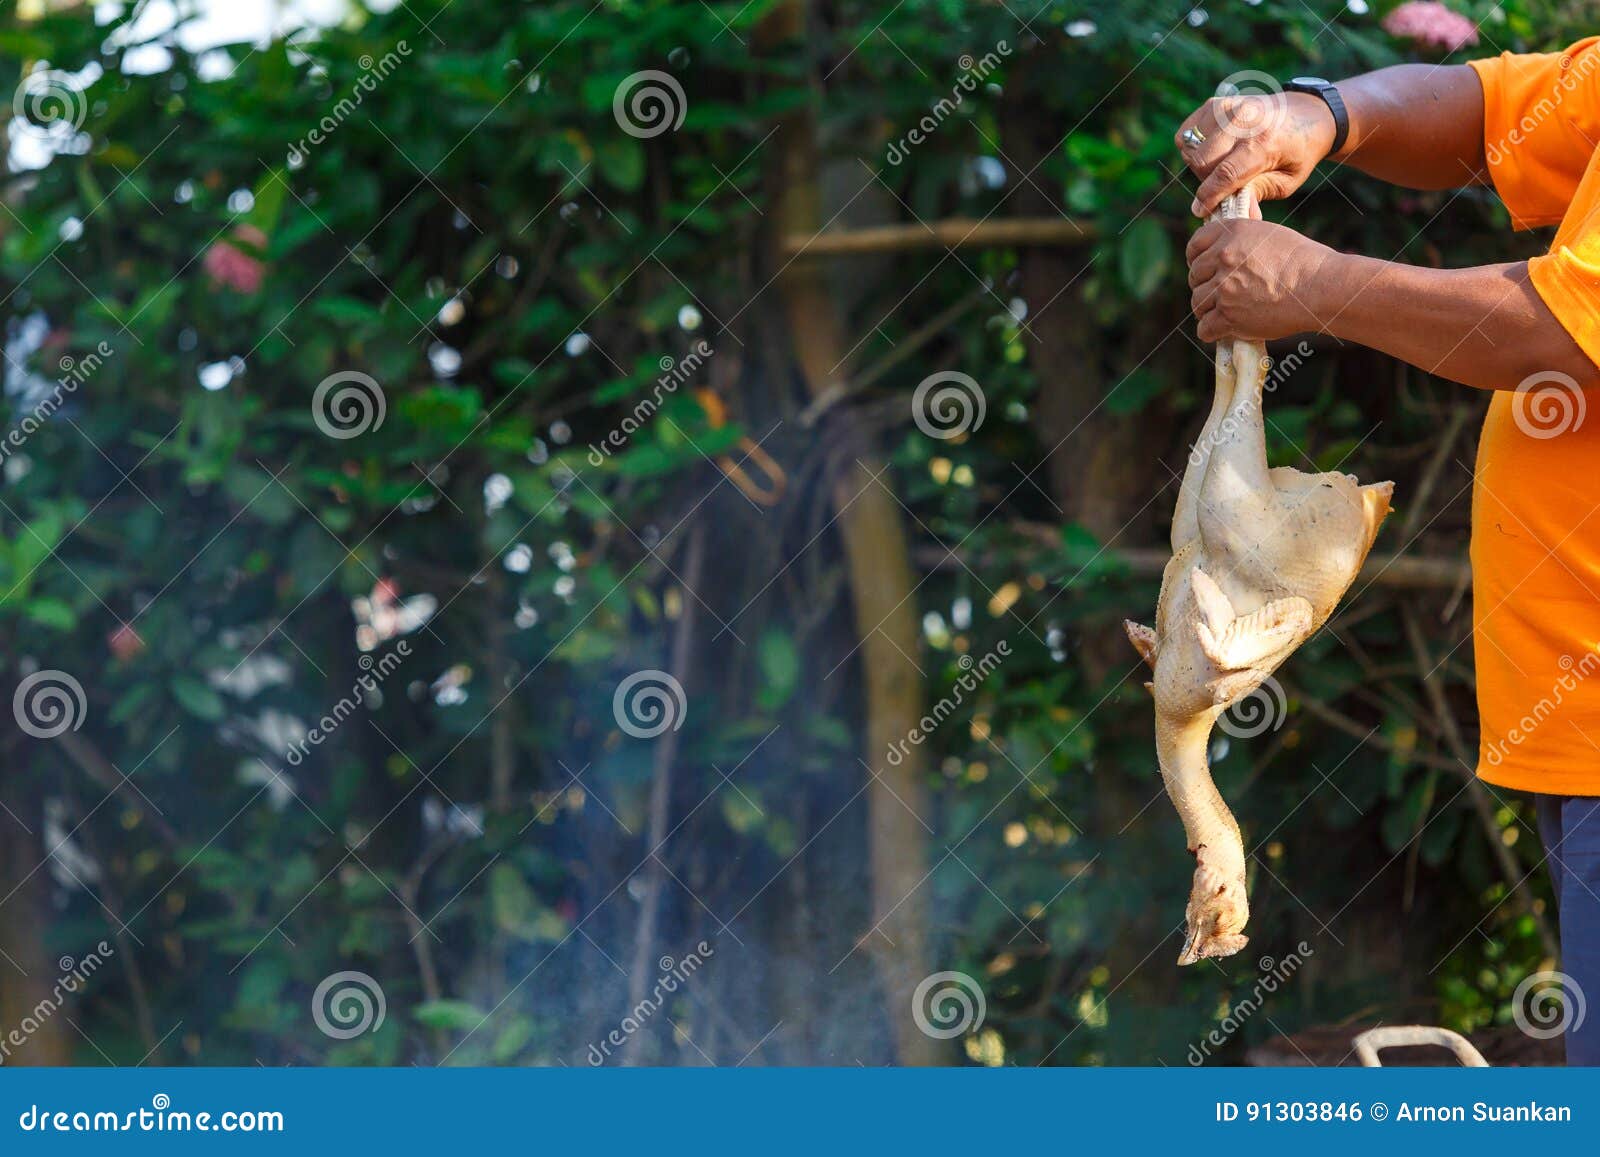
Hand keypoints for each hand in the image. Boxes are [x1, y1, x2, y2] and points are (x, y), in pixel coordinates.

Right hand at [1176, 90, 1336, 216]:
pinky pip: (1186, 134)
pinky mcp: (1214, 104)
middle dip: (1206, 180)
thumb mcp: (1287, 181)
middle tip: (1223, 184)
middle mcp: (1243, 120)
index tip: (1201, 211)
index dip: (1209, 197)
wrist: (1307, 112)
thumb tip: (1237, 214)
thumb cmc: (1298, 151)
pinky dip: (1192, 147)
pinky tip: (1211, 151)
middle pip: (1202, 162)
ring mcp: (1226, 108)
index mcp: (1265, 141)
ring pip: (1191, 148)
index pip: (1225, 173)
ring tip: (1220, 165)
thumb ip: (1258, 194)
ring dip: (1199, 164)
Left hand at [1187, 219, 1337, 342]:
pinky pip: (1204, 328)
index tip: (1202, 267)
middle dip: (1205, 285)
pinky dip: (1211, 331)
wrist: (1319, 286)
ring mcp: (1224, 288)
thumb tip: (1221, 250)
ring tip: (1224, 311)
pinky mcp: (1229, 316)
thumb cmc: (1302, 261)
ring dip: (1207, 309)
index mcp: (1232, 233)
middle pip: (1194, 276)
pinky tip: (1221, 329)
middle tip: (1220, 293)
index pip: (1195, 245)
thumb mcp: (1267, 235)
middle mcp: (1223, 258)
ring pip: (1197, 302)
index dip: (1196, 258)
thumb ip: (1239, 240)